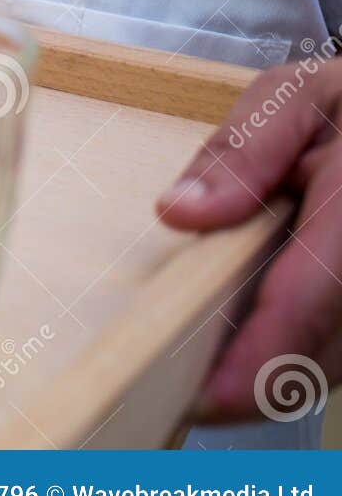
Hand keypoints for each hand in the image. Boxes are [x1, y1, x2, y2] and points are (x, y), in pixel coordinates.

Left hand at [156, 52, 341, 422]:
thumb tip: (180, 211)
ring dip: (267, 378)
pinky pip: (335, 351)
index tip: (201, 396)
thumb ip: (242, 150)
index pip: (311, 296)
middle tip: (170, 396)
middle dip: (251, 385)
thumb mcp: (293, 99)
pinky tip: (236, 350)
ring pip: (331, 363)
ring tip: (194, 378)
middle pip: (321, 352)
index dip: (258, 358)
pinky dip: (287, 359)